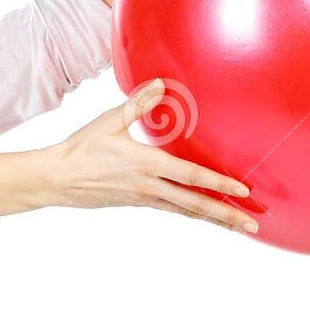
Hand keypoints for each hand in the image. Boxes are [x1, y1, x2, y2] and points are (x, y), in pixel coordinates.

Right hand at [41, 78, 257, 234]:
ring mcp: (144, 198)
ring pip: (186, 211)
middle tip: (253, 224)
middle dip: (226, 215)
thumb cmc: (81, 147)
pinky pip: (172, 209)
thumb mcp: (110, 120)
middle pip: (196, 205)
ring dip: (213, 218)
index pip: (192, 176)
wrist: (57, 179)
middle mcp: (150, 187)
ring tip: (237, 225)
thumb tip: (161, 83)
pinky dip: (192, 212)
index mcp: (147, 165)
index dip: (219, 184)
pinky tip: (202, 213)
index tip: (243, 190)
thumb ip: (138, 103)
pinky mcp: (137, 203)